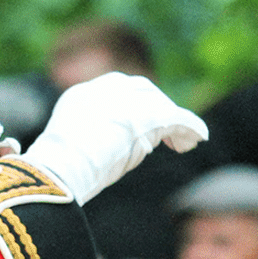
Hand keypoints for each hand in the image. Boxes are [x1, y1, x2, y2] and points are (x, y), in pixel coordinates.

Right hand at [21, 72, 207, 205]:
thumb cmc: (59, 168)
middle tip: (164, 133)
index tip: (136, 124)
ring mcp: (128, 99)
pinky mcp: (149, 114)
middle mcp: (104, 90)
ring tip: (181, 144)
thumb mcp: (70, 147)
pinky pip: (178, 118)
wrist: (61, 167)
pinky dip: (191, 127)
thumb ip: (89, 138)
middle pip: (142, 89)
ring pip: (160, 103)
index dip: (131, 104)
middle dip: (155, 107)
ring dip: (173, 121)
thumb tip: (108, 153)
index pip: (115, 89)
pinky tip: (198, 138)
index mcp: (81, 96)